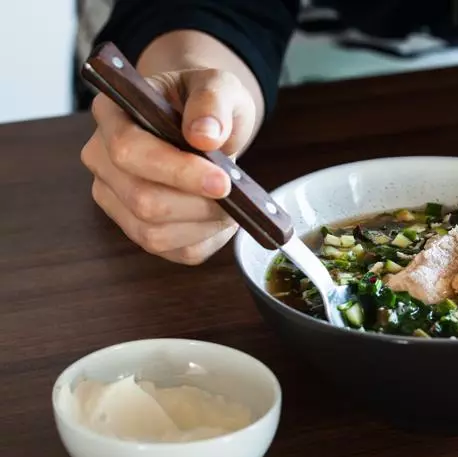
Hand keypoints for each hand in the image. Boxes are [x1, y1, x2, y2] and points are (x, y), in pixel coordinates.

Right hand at [80, 68, 256, 264]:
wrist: (206, 124)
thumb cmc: (206, 103)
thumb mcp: (219, 86)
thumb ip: (212, 101)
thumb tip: (204, 136)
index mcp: (112, 115)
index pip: (128, 151)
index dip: (177, 171)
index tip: (222, 181)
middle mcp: (102, 159)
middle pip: (142, 200)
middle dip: (198, 204)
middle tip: (236, 193)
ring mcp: (115, 198)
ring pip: (154, 234)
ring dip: (204, 224)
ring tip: (233, 204)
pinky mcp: (137, 228)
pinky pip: (173, 251)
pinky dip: (207, 240)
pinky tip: (222, 219)